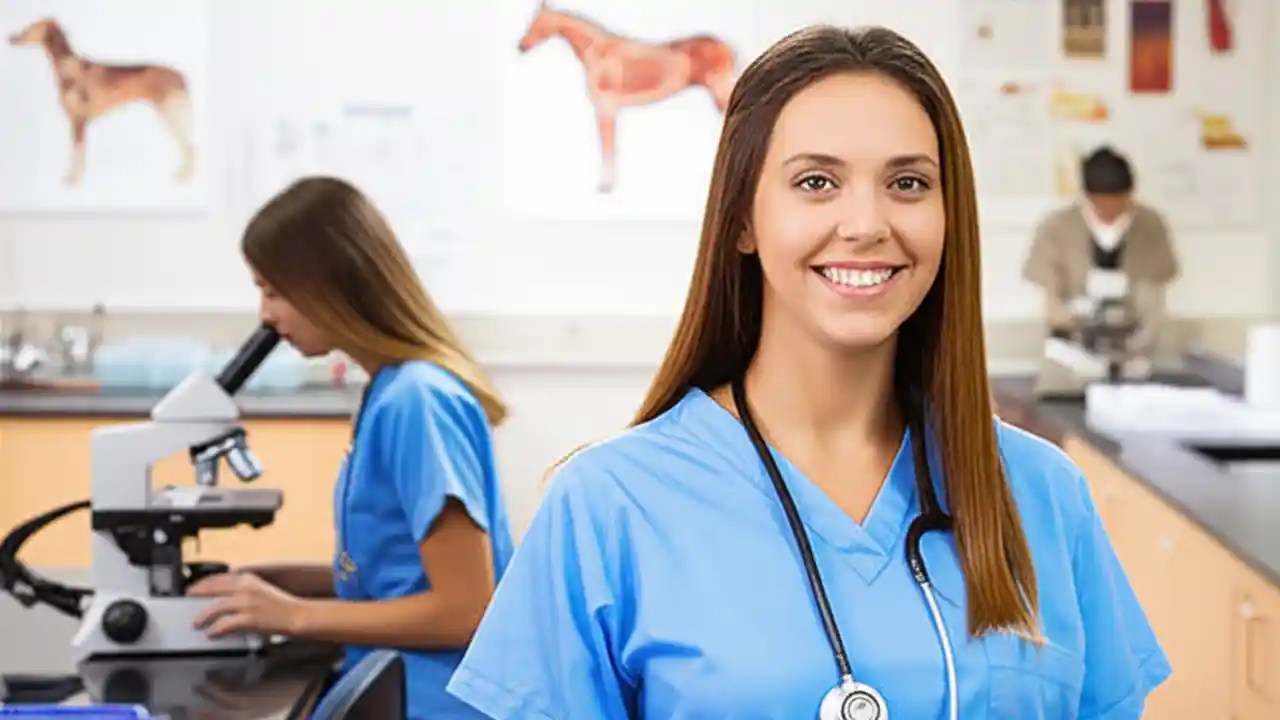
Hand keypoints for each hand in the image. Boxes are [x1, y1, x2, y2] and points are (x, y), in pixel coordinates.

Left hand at [188, 571, 305, 638]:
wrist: (295, 615)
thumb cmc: (280, 604)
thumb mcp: (261, 588)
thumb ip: (244, 585)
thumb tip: (225, 589)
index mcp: (248, 579)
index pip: (220, 578)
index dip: (204, 582)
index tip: (196, 586)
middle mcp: (246, 588)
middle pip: (215, 588)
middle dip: (199, 593)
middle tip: (190, 598)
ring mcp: (247, 603)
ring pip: (217, 607)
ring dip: (204, 616)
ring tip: (197, 622)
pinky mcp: (249, 619)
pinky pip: (226, 624)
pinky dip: (216, 629)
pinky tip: (211, 633)